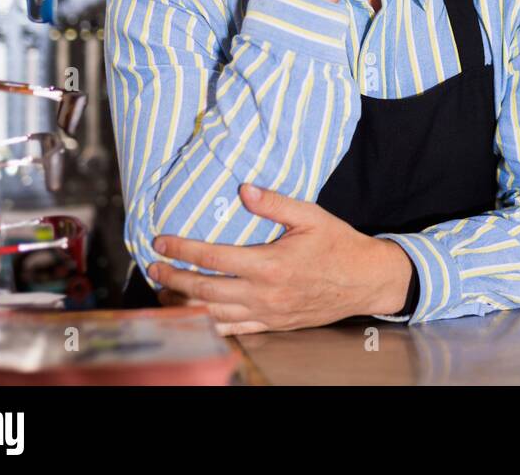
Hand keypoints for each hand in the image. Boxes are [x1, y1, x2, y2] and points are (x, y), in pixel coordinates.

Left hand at [148, 184, 414, 334]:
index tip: (161, 242)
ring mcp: (267, 314)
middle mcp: (264, 293)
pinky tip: (193, 315)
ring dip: (183, 304)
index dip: (183, 250)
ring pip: (213, 314)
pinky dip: (206, 324)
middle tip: (153, 267)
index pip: (213, 258)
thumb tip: (244, 189)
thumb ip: (275, 203)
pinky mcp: (272, 325)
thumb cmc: (339, 245)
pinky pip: (232, 330)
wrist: (366, 280)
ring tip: (164, 291)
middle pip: (204, 291)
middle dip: (173, 278)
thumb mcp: (311, 216)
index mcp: (270, 264)